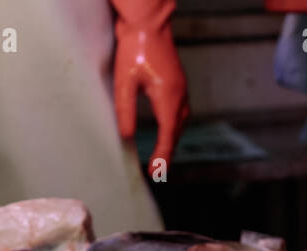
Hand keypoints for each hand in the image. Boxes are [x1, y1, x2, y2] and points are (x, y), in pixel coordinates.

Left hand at [111, 0, 189, 172]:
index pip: (168, 135)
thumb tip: (127, 136)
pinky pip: (180, 110)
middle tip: (159, 171)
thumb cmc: (136, 48)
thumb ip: (125, 111)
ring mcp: (181, 87)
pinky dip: (175, 125)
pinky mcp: (177, 81)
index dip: (162, 156)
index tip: (157, 172)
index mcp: (168, 97)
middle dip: (169, 152)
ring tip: (163, 155)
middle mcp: (179, 94)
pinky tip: (167, 128)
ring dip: (173, 139)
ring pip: (181, 121)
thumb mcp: (125, 82)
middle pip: (177, 131)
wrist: (148, 22)